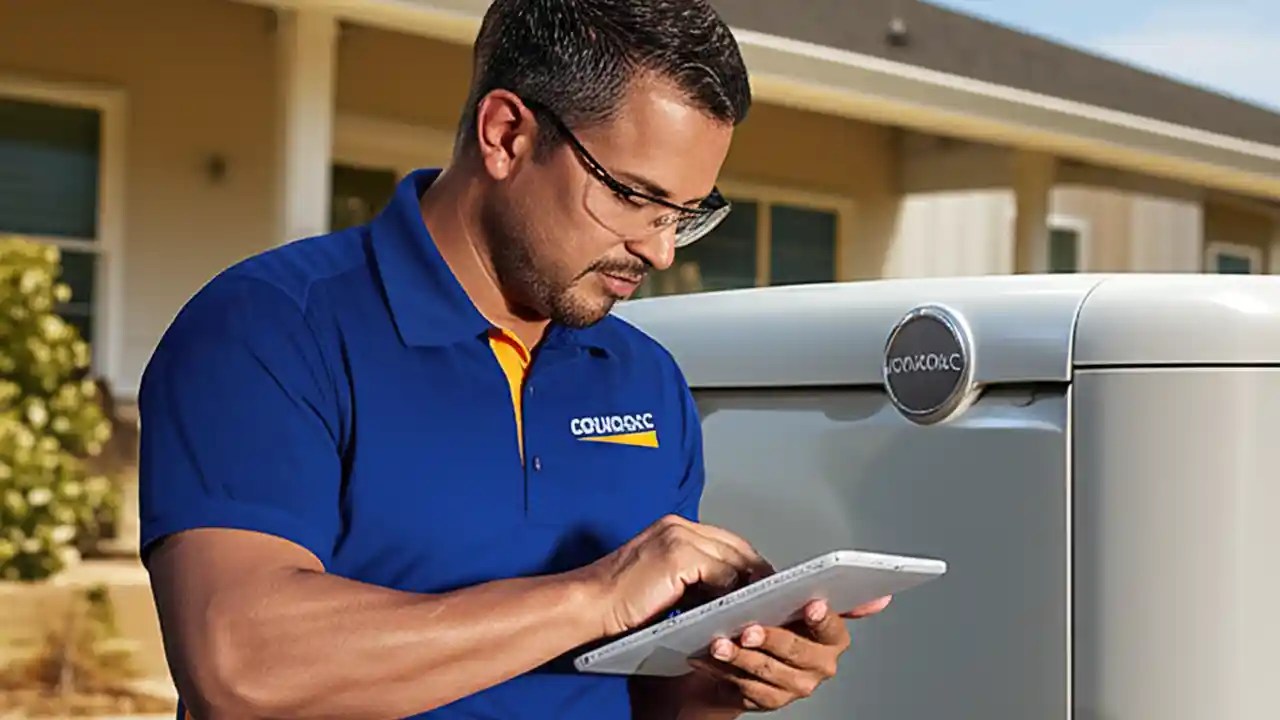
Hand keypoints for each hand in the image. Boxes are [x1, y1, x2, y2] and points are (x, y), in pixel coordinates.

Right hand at [581, 515, 773, 636]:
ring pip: (733, 560)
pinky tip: (738, 611)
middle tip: (773, 598)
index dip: (747, 563)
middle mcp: (678, 526)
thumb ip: (693, 579)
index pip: (725, 541)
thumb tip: (729, 593)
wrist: (590, 603)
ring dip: (749, 586)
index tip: (762, 584)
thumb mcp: (663, 582)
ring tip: (762, 608)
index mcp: (673, 528)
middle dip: (757, 573)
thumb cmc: (619, 600)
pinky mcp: (679, 555)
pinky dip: (733, 594)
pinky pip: (722, 575)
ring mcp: (679, 537)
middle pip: (736, 546)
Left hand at [685, 596, 891, 711]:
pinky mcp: (768, 700)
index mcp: (832, 637)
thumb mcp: (793, 600)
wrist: (743, 659)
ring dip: (740, 657)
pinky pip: (746, 689)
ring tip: (719, 643)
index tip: (811, 605)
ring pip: (768, 672)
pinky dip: (724, 671)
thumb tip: (880, 597)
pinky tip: (708, 658)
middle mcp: (819, 665)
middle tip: (748, 628)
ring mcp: (794, 686)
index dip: (822, 618)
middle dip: (771, 638)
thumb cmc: (770, 621)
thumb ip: (825, 591)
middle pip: (797, 652)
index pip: (832, 628)